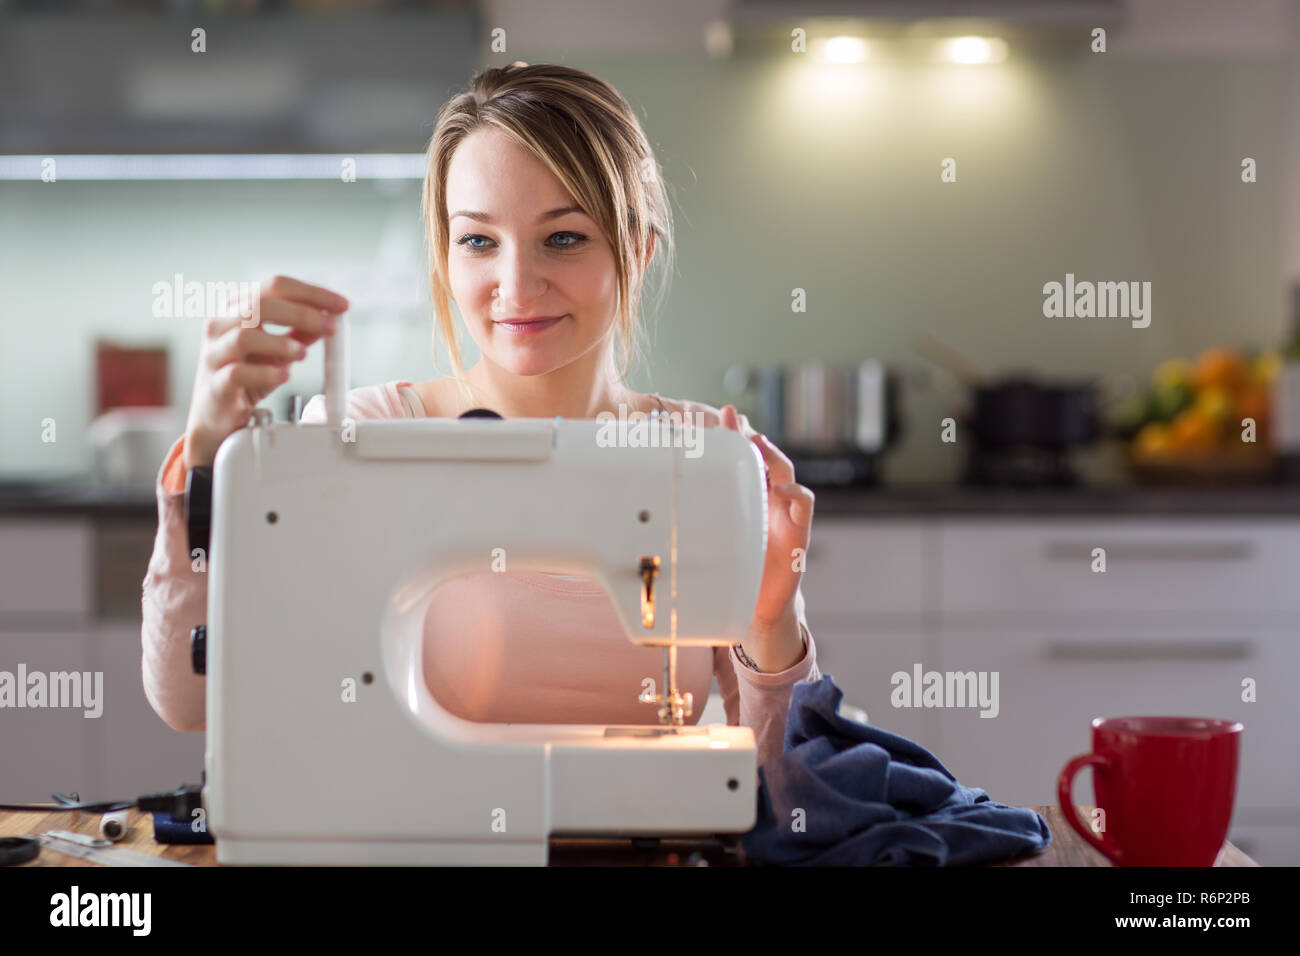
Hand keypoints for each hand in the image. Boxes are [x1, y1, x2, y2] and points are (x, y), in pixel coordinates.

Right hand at [183, 276, 347, 469]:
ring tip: (304, 353)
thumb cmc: (246, 377)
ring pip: (244, 336)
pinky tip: (284, 376)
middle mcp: (220, 326)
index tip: (342, 306)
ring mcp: (214, 355)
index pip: (275, 287)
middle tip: (331, 326)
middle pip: (259, 305)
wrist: (217, 416)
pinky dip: (265, 374)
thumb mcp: (278, 351)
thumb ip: (300, 333)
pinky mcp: (215, 385)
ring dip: (281, 343)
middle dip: (301, 313)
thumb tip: (331, 318)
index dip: (312, 293)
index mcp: (237, 309)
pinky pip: (237, 374)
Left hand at [718, 405, 815, 627]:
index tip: (702, 420)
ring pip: (786, 472)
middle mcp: (768, 501)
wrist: (761, 606)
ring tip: (757, 442)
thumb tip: (662, 503)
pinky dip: (795, 494)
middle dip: (746, 435)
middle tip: (728, 418)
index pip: (739, 461)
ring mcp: (785, 514)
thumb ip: (699, 521)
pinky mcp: (799, 534)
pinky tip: (782, 490)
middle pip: (762, 457)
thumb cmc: (738, 571)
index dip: (725, 438)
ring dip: (772, 454)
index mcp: (747, 499)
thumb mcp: (714, 542)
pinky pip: (804, 506)